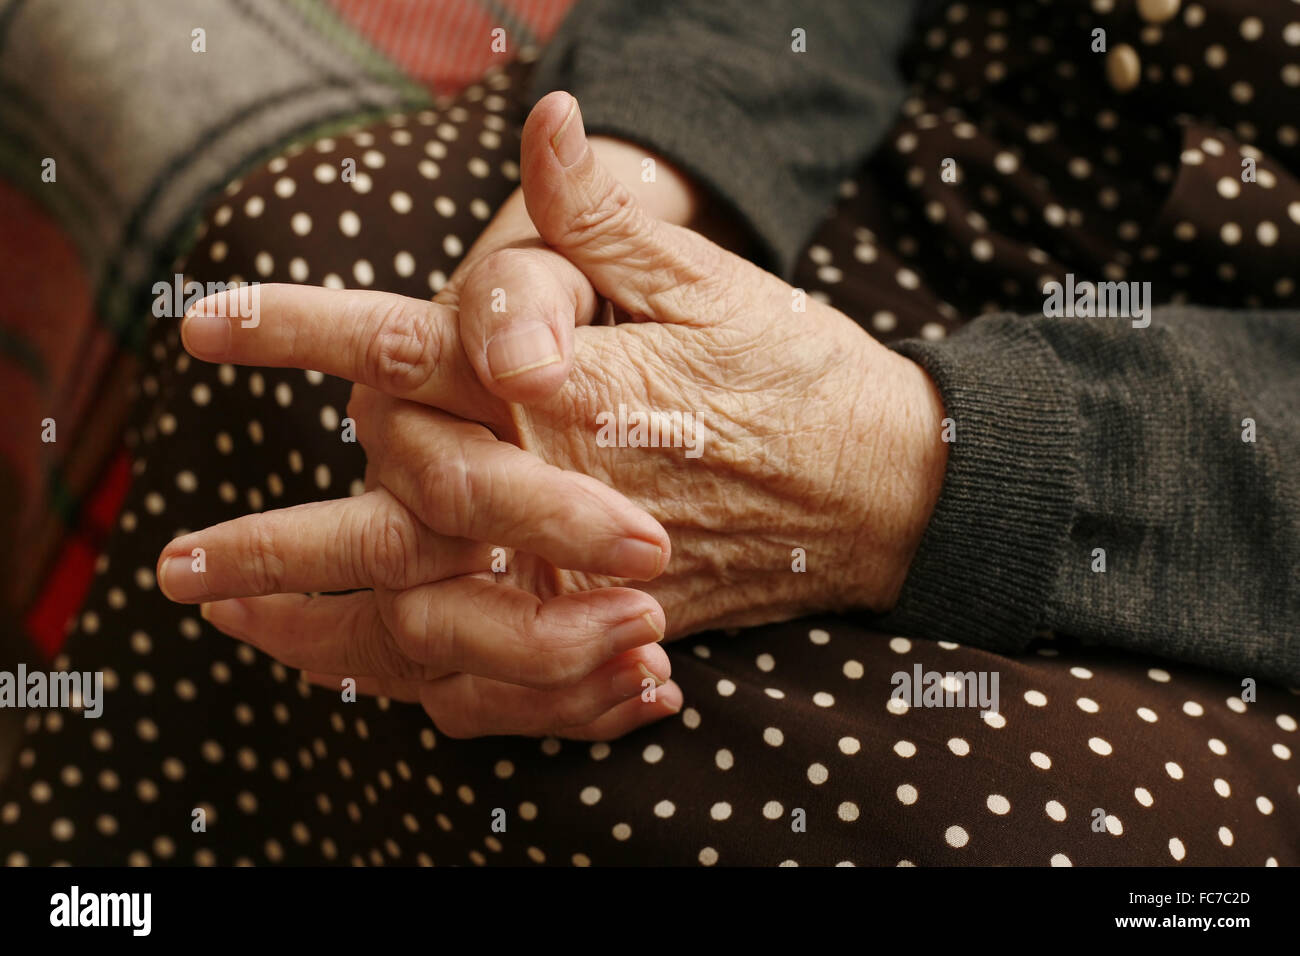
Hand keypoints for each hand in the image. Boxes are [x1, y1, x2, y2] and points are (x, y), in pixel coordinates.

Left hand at [160, 92, 948, 737]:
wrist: (890, 491)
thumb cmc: (802, 376)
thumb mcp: (716, 282)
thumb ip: (610, 221)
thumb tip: (544, 122)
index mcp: (579, 387)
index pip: (420, 352)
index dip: (310, 331)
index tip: (212, 325)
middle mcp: (568, 487)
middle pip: (402, 516)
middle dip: (281, 543)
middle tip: (181, 563)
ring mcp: (590, 571)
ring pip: (439, 618)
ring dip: (328, 629)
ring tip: (243, 633)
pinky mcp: (617, 624)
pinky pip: (509, 678)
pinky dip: (430, 683)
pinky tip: (366, 677)